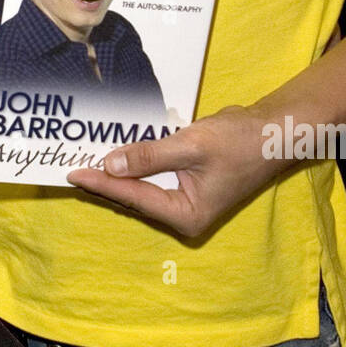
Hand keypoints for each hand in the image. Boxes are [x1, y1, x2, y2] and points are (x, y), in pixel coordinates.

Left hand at [66, 105, 287, 238]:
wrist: (275, 131)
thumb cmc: (240, 141)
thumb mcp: (191, 146)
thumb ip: (149, 156)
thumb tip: (110, 164)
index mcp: (186, 215)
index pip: (133, 197)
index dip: (101, 183)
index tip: (73, 173)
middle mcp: (184, 214)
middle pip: (133, 198)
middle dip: (103, 182)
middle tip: (70, 167)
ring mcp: (187, 201)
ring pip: (141, 188)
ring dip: (116, 174)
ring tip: (84, 162)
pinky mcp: (188, 185)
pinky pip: (153, 177)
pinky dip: (134, 166)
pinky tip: (114, 154)